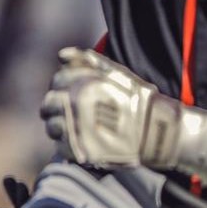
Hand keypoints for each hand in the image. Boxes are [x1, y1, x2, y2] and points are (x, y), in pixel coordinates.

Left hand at [40, 47, 162, 168]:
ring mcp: (77, 130)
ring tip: (76, 125)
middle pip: (49, 104)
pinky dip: (67, 142)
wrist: (157, 133)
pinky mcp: (80, 152)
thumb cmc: (138, 102)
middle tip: (69, 110)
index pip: (58, 80)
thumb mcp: (118, 75)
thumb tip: (62, 55)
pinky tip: (81, 138)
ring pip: (52, 126)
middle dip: (55, 105)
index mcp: (85, 86)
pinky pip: (60, 146)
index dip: (62, 85)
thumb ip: (89, 63)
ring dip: (59, 124)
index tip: (69, 91)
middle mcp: (77, 107)